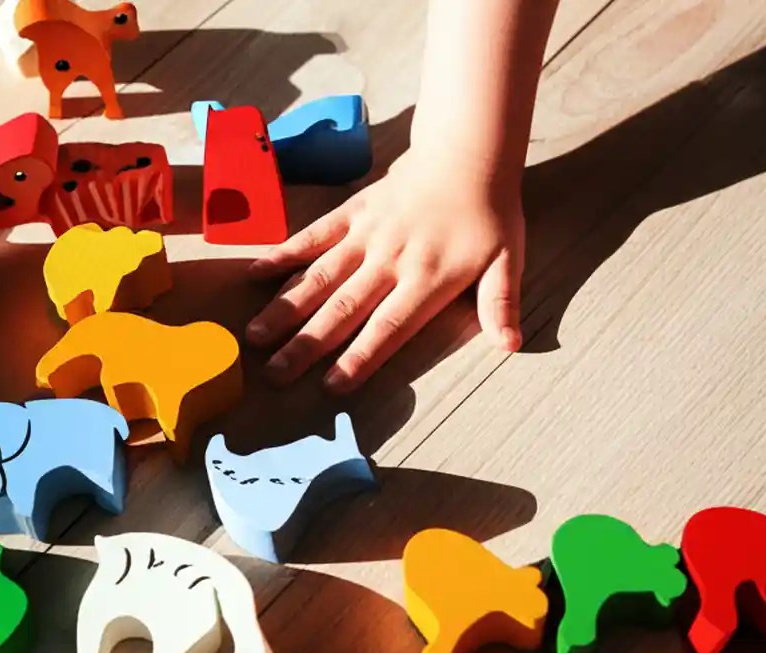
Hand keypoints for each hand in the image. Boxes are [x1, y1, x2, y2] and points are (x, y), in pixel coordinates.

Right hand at [244, 150, 525, 392]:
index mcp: (427, 279)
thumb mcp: (508, 260)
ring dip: (286, 308)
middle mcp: (390, 261)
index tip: (332, 386)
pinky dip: (284, 254)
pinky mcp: (353, 213)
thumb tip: (510, 345)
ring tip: (255, 336)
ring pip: (320, 277)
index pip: (389, 327)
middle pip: (344, 309)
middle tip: (274, 375)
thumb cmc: (489, 213)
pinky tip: (255, 274)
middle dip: (307, 345)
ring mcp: (367, 235)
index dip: (360, 358)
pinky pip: (314, 235)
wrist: (468, 153)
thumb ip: (500, 304)